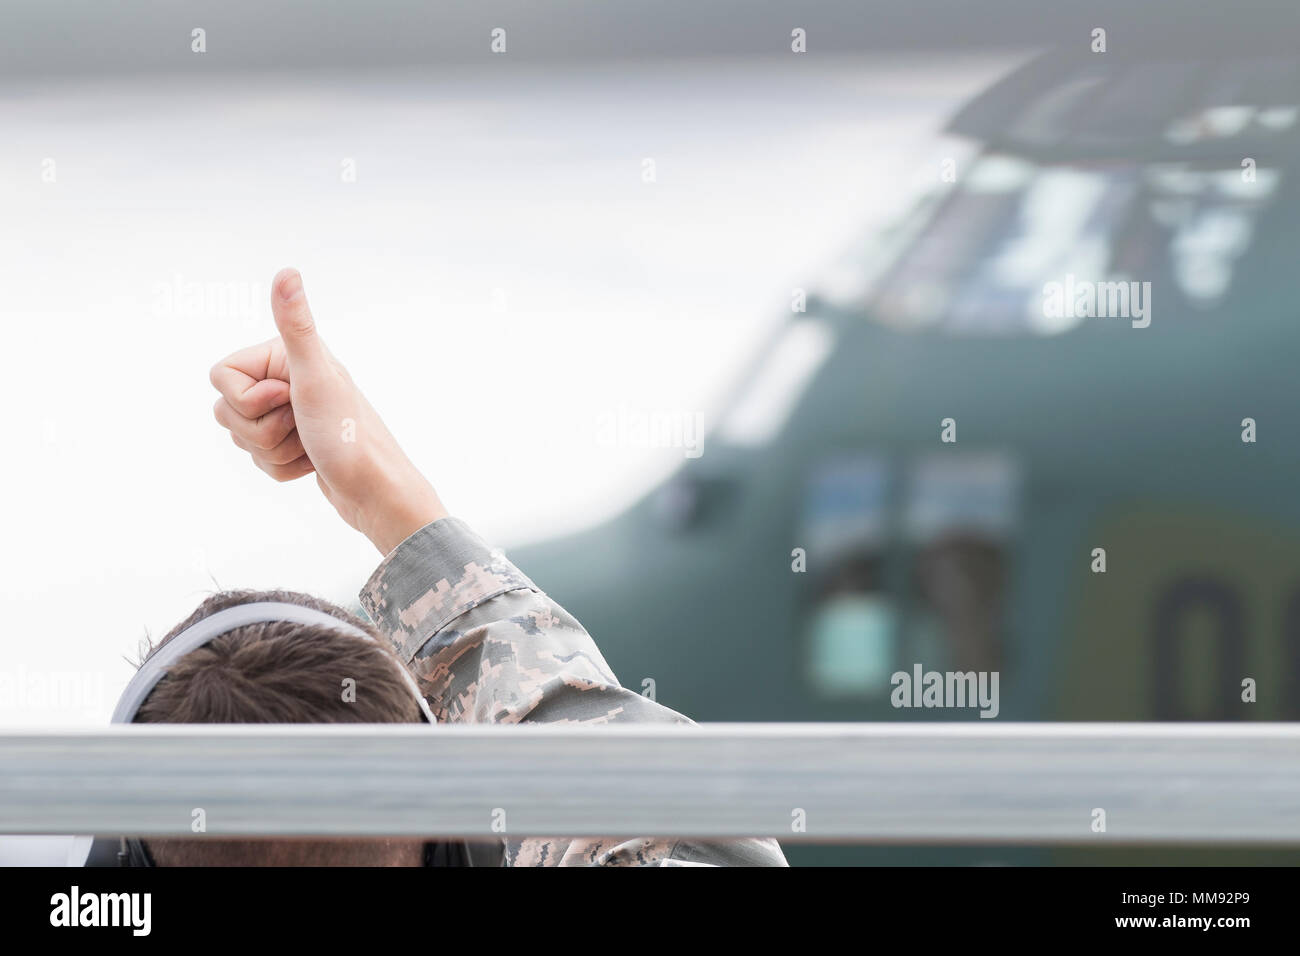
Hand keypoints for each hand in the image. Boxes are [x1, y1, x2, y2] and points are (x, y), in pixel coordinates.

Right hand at [209, 268, 447, 553]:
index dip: (247, 399)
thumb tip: (288, 272)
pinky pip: (259, 460)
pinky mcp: (291, 443)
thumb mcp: (316, 376)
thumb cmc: (347, 432)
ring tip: (309, 445)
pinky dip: (282, 468)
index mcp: (284, 356)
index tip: (287, 400)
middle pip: (226, 410)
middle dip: (260, 431)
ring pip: (240, 437)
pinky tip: (311, 462)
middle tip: (301, 426)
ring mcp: (288, 412)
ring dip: (273, 451)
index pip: (220, 376)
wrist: (375, 488)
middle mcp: (285, 378)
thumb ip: (297, 326)